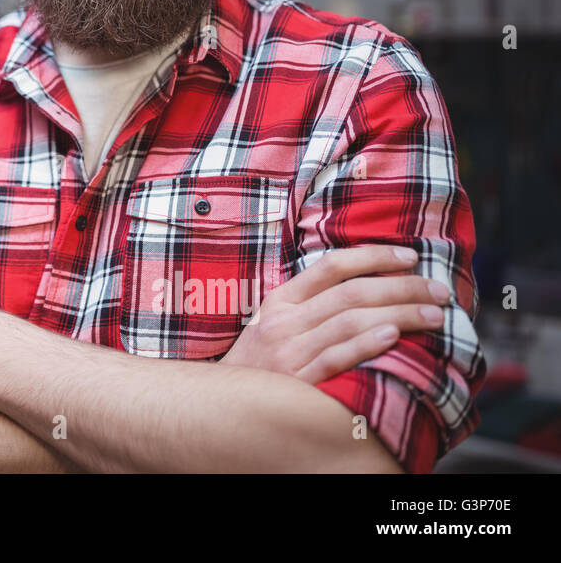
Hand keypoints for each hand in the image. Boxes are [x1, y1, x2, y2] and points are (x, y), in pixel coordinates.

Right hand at [219, 245, 451, 383]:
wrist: (224, 405)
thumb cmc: (260, 364)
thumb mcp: (273, 323)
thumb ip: (310, 304)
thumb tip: (367, 285)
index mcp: (281, 301)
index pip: (331, 266)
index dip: (373, 257)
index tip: (409, 257)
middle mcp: (285, 322)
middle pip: (351, 293)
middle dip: (402, 287)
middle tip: (437, 290)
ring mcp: (290, 351)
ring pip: (351, 321)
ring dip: (399, 313)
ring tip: (434, 314)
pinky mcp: (298, 381)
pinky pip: (336, 357)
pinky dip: (366, 344)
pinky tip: (393, 335)